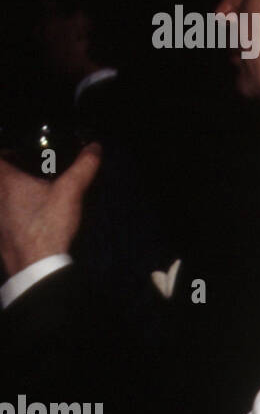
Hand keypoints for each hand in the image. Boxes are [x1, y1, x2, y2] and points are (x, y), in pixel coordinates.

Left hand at [0, 144, 100, 275]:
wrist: (36, 267)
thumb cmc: (47, 224)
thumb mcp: (70, 191)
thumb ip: (83, 167)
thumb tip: (94, 147)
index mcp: (4, 181)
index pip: (0, 157)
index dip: (9, 151)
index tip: (21, 152)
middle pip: (1, 178)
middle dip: (12, 172)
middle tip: (29, 170)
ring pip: (1, 198)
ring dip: (11, 194)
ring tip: (31, 193)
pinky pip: (4, 217)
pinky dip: (12, 213)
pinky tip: (29, 218)